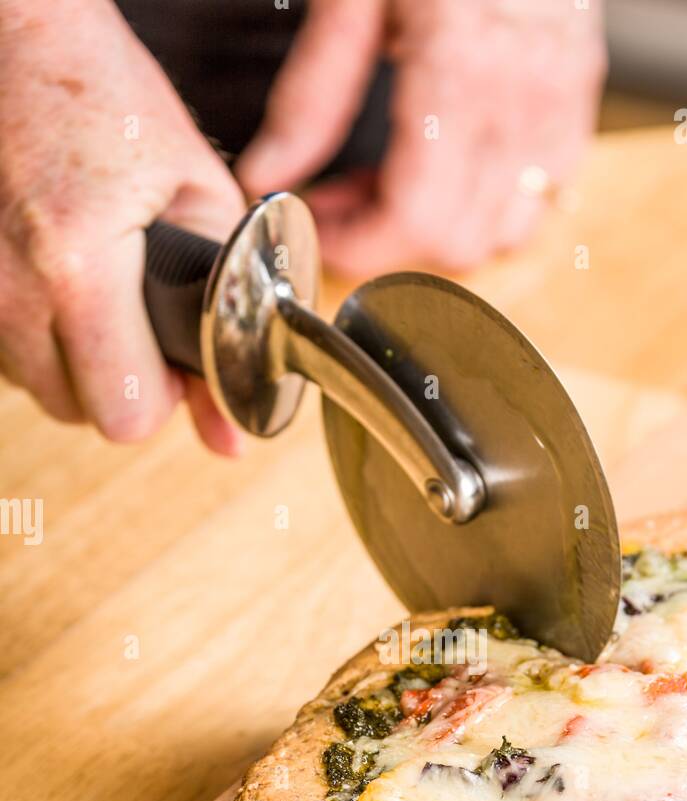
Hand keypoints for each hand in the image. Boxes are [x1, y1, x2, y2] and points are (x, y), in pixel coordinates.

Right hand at [0, 0, 246, 450]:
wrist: (13, 34)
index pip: (125, 415)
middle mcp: (7, 285)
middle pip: (78, 413)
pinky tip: (54, 277)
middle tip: (138, 318)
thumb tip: (228, 437)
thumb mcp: (196, 191)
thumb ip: (226, 316)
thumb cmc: (104, 94)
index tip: (172, 359)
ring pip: (37, 388)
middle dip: (120, 380)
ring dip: (74, 358)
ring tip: (95, 283)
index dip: (161, 396)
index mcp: (78, 263)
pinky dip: (34, 331)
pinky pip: (1, 352)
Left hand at [236, 0, 606, 276]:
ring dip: (441, 228)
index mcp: (462, 73)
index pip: (415, 221)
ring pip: (506, 232)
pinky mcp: (577, 95)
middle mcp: (523, 100)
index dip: (356, 247)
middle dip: (389, 241)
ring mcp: (559, 103)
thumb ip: (312, 95)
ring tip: (392, 180)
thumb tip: (271, 172)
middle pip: (458, 243)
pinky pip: (545, 192)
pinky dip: (493, 201)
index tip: (314, 226)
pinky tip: (450, 163)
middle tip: (340, 197)